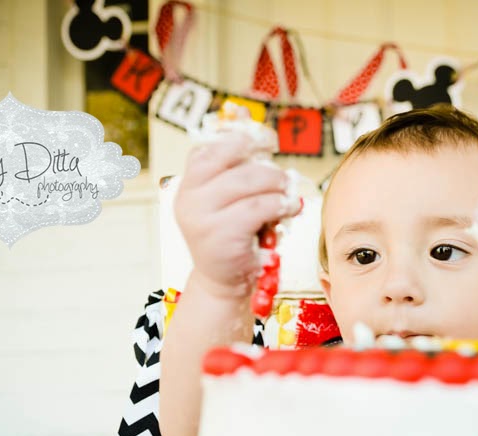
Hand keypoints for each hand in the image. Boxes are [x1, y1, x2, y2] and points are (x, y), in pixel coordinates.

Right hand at [174, 132, 300, 300]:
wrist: (223, 282)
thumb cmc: (232, 235)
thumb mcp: (230, 197)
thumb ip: (235, 163)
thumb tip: (242, 111)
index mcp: (188, 183)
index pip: (210, 146)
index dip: (242, 137)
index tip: (267, 141)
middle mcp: (189, 197)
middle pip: (232, 158)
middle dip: (265, 165)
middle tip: (283, 178)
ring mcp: (201, 217)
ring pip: (248, 181)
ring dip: (277, 185)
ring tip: (288, 195)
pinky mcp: (220, 236)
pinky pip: (257, 208)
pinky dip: (279, 205)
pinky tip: (288, 210)